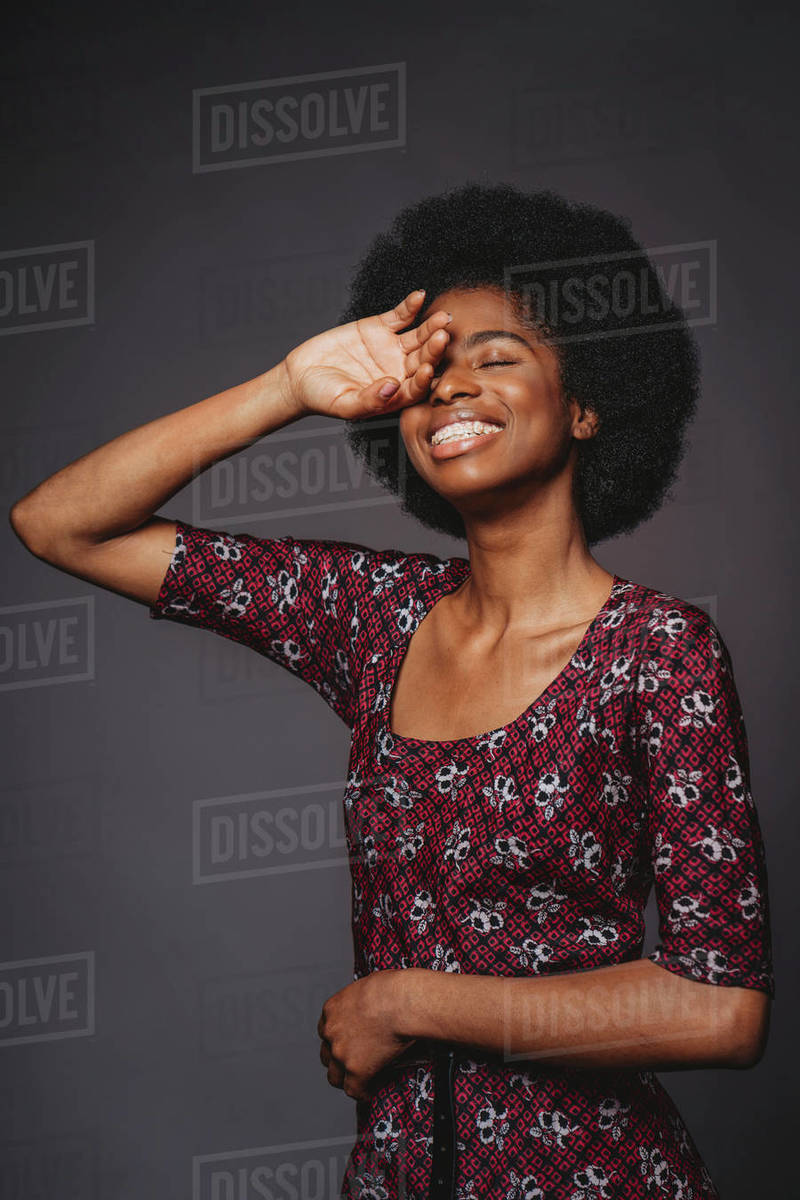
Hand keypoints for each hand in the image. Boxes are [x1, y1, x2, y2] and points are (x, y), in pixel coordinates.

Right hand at [279, 290, 451, 420]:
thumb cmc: (323, 397)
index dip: (424, 379)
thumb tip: (391, 388)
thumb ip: (370, 401)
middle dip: (433, 349)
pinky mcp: (381, 328)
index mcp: (396, 396)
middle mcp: (399, 371)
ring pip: (417, 337)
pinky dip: (410, 306)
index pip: (417, 388)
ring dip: (430, 327)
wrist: (302, 375)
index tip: (428, 370)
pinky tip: (419, 297)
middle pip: (422, 359)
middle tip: (442, 337)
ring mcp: (392, 349)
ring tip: (441, 317)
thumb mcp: (344, 405)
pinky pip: (400, 316)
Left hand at [317, 970, 420, 1101]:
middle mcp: (331, 1032)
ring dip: (346, 1079)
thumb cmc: (394, 988)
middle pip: (326, 1054)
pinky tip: (371, 1092)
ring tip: (360, 1082)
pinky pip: (354, 1090)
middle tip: (353, 1063)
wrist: (402, 1002)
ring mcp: (342, 1053)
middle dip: (337, 1060)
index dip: (337, 1039)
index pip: (326, 1031)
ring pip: (335, 1076)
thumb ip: (364, 1001)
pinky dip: (362, 1093)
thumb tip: (376, 1007)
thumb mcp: (370, 986)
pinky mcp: (356, 1070)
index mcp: (332, 1009)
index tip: (349, 1043)